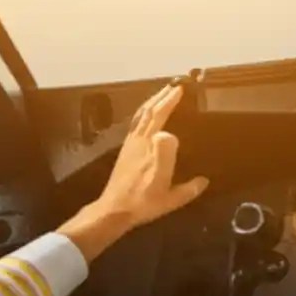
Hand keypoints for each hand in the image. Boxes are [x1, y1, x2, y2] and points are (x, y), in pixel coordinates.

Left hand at [57, 80, 209, 261]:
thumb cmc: (144, 201)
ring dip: (152, 102)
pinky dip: (143, 113)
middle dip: (161, 96)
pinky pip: (135, 123)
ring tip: (162, 94)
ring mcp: (130, 144)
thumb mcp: (167, 192)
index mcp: (149, 146)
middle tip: (174, 85)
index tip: (180, 88)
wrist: (115, 210)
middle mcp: (138, 140)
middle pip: (148, 111)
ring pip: (140, 116)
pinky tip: (147, 115)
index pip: (159, 115)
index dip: (169, 101)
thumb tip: (173, 136)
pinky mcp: (126, 150)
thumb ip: (170, 160)